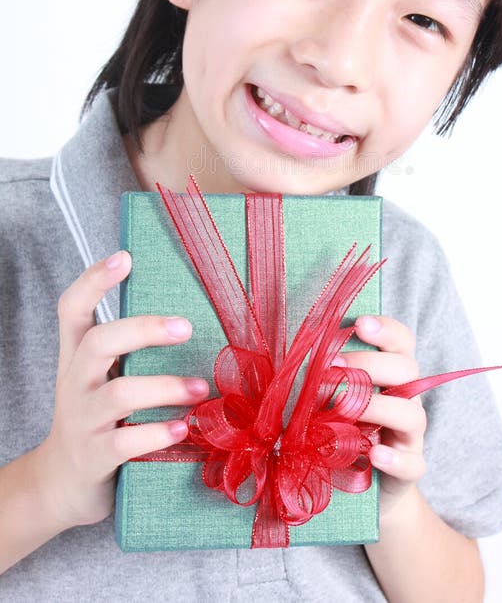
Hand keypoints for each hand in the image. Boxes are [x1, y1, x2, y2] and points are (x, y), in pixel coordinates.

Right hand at [38, 250, 208, 529]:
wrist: (60, 484)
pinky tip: (182, 429)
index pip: (71, 309)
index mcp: (75, 356)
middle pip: (98, 342)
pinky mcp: (95, 456)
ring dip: (165, 388)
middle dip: (142, 329)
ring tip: (201, 389)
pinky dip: (156, 433)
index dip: (94, 280)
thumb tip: (187, 314)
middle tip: (185, 327)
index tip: (124, 257)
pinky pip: (125, 442)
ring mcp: (83, 420)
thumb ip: (127, 350)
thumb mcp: (99, 378)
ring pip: (119, 394)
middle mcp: (75, 382)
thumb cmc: (95, 419)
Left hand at [335, 315, 425, 516]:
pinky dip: (395, 459)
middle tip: (334, 365)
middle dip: (371, 363)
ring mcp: (410, 435)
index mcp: (390, 375)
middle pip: (407, 369)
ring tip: (344, 409)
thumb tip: (288, 360)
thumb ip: (322, 380)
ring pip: (412, 414)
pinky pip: (412, 464)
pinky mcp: (409, 469)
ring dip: (378, 407)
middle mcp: (405, 399)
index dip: (386, 329)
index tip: (361, 323)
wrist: (365, 491)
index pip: (401, 342)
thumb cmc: (341, 432)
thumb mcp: (331, 401)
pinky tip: (374, 455)